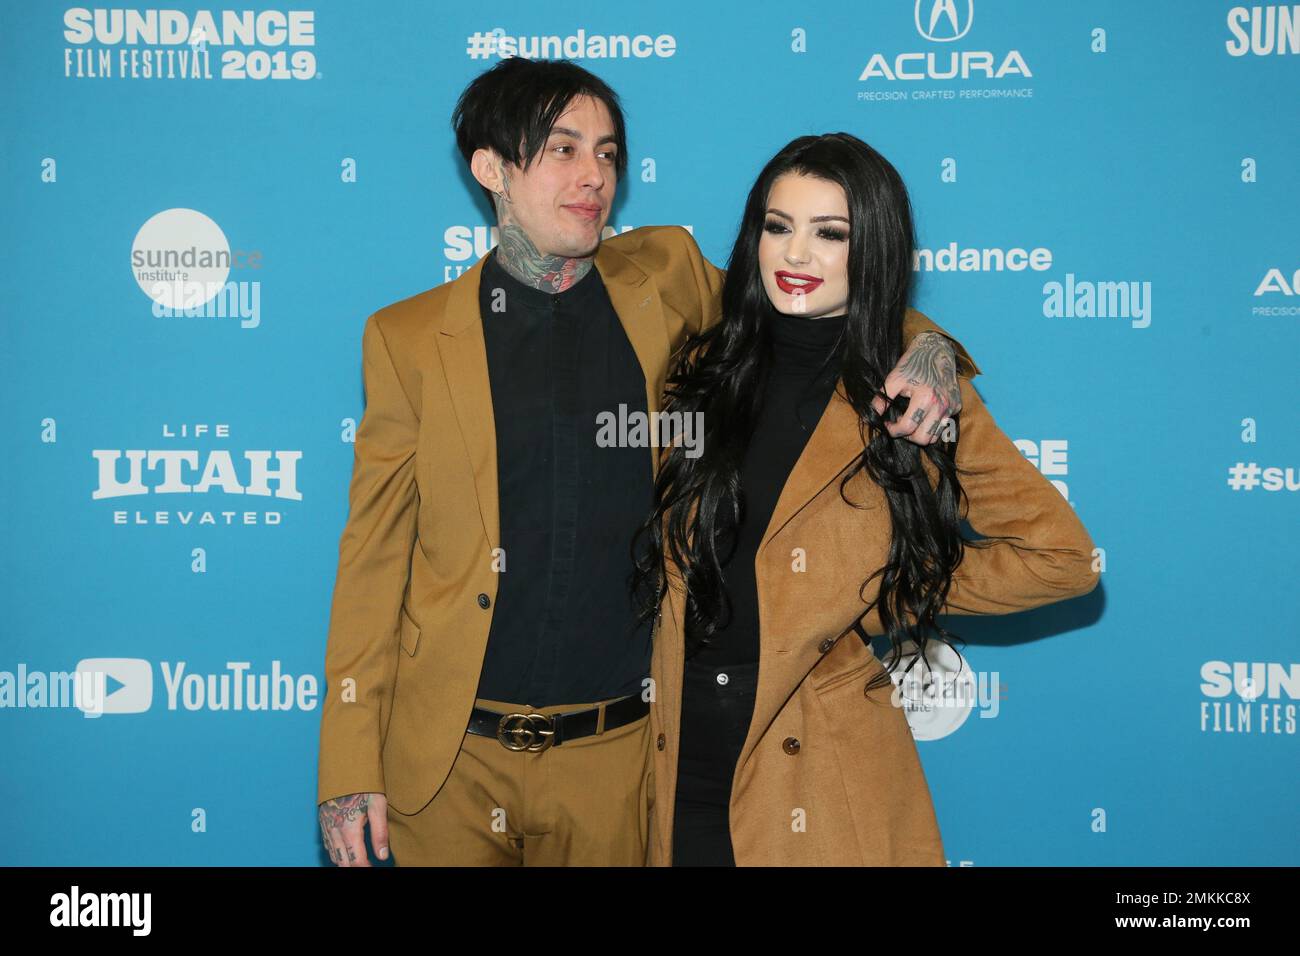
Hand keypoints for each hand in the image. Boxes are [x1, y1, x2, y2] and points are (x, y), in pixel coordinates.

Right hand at [319, 791, 388, 866]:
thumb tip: (382, 856)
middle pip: (343, 862)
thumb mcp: (377, 805)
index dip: (367, 868)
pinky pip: (328, 845)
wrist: (342, 766)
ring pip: (334, 855)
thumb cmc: (363, 784)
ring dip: (345, 862)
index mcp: (349, 830)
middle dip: (355, 867)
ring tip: (360, 862)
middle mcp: (335, 831)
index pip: (357, 861)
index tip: (376, 868)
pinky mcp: (323, 822)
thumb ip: (380, 832)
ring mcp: (327, 827)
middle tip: (368, 866)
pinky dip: (336, 853)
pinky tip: (346, 852)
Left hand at [871, 331, 962, 445]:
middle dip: (908, 436)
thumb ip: (882, 398)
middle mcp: (941, 405)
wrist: (937, 349)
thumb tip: (872, 415)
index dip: (893, 430)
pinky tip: (922, 415)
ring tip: (911, 421)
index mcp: (925, 397)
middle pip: (923, 438)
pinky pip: (943, 425)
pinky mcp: (956, 406)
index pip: (908, 427)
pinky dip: (931, 426)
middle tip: (899, 425)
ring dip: (920, 433)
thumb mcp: (894, 378)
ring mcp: (951, 407)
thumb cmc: (914, 363)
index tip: (887, 425)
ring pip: (935, 436)